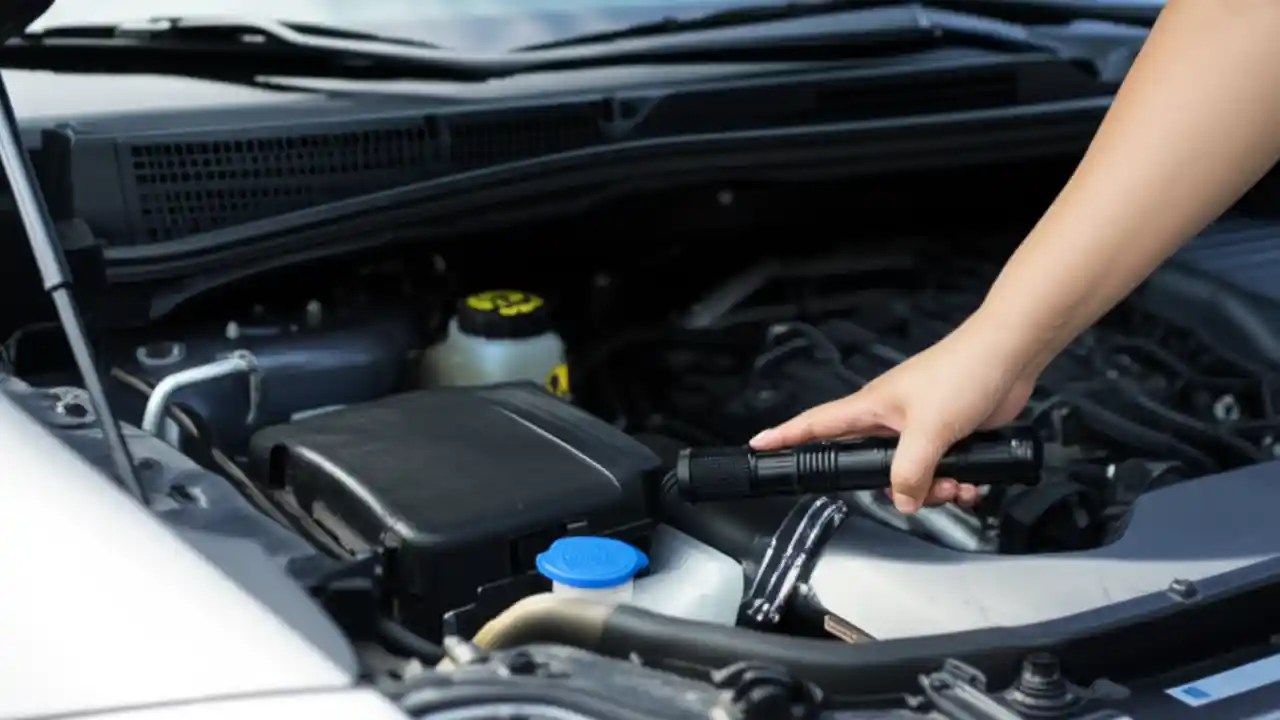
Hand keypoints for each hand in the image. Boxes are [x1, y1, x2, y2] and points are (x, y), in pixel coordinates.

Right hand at [748, 317, 1036, 513]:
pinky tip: (974, 482)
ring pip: (913, 476)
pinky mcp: (949, 435)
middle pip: (874, 468)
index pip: (816, 424)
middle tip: (923, 494)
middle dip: (900, 490)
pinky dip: (956, 483)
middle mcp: (891, 419)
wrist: (1009, 356)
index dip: (786, 436)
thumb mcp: (929, 429)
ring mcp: (921, 428)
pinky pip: (941, 472)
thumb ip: (910, 471)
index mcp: (871, 408)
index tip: (760, 445)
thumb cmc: (962, 371)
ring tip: (959, 486)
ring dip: (937, 489)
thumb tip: (903, 501)